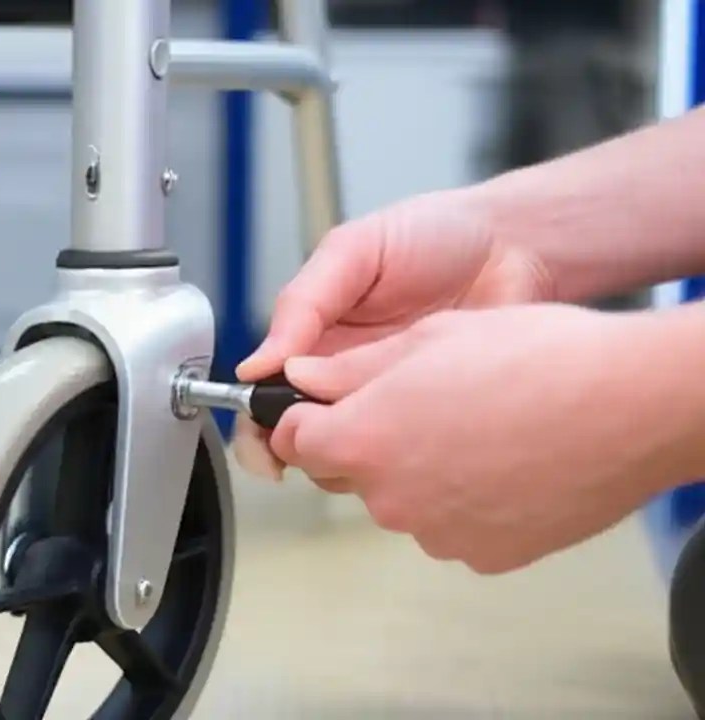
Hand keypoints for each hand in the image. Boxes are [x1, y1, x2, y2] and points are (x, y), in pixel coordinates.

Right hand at [233, 188, 556, 480]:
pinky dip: (403, 458)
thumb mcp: (352, 251)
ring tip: (367, 437)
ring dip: (350, 457)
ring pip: (351, 454)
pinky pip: (408, 454)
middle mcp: (346, 379)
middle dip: (299, 451)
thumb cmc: (436, 235)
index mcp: (313, 340)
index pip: (266, 396)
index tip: (267, 439)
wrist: (519, 243)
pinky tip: (410, 443)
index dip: (257, 424)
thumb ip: (301, 304)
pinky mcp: (434, 421)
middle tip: (315, 448)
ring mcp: (391, 403)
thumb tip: (254, 365)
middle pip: (302, 436)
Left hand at [270, 304, 682, 573]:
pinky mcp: (483, 555)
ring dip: (417, 469)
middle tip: (415, 402)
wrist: (631, 404)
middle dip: (361, 440)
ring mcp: (437, 534)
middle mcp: (390, 498)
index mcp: (363, 439)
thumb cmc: (537, 359)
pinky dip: (463, 499)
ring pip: (400, 499)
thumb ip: (350, 369)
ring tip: (475, 425)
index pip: (291, 440)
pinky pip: (450, 524)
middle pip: (344, 472)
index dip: (300, 417)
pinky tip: (504, 460)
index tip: (316, 406)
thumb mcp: (428, 340)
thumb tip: (300, 378)